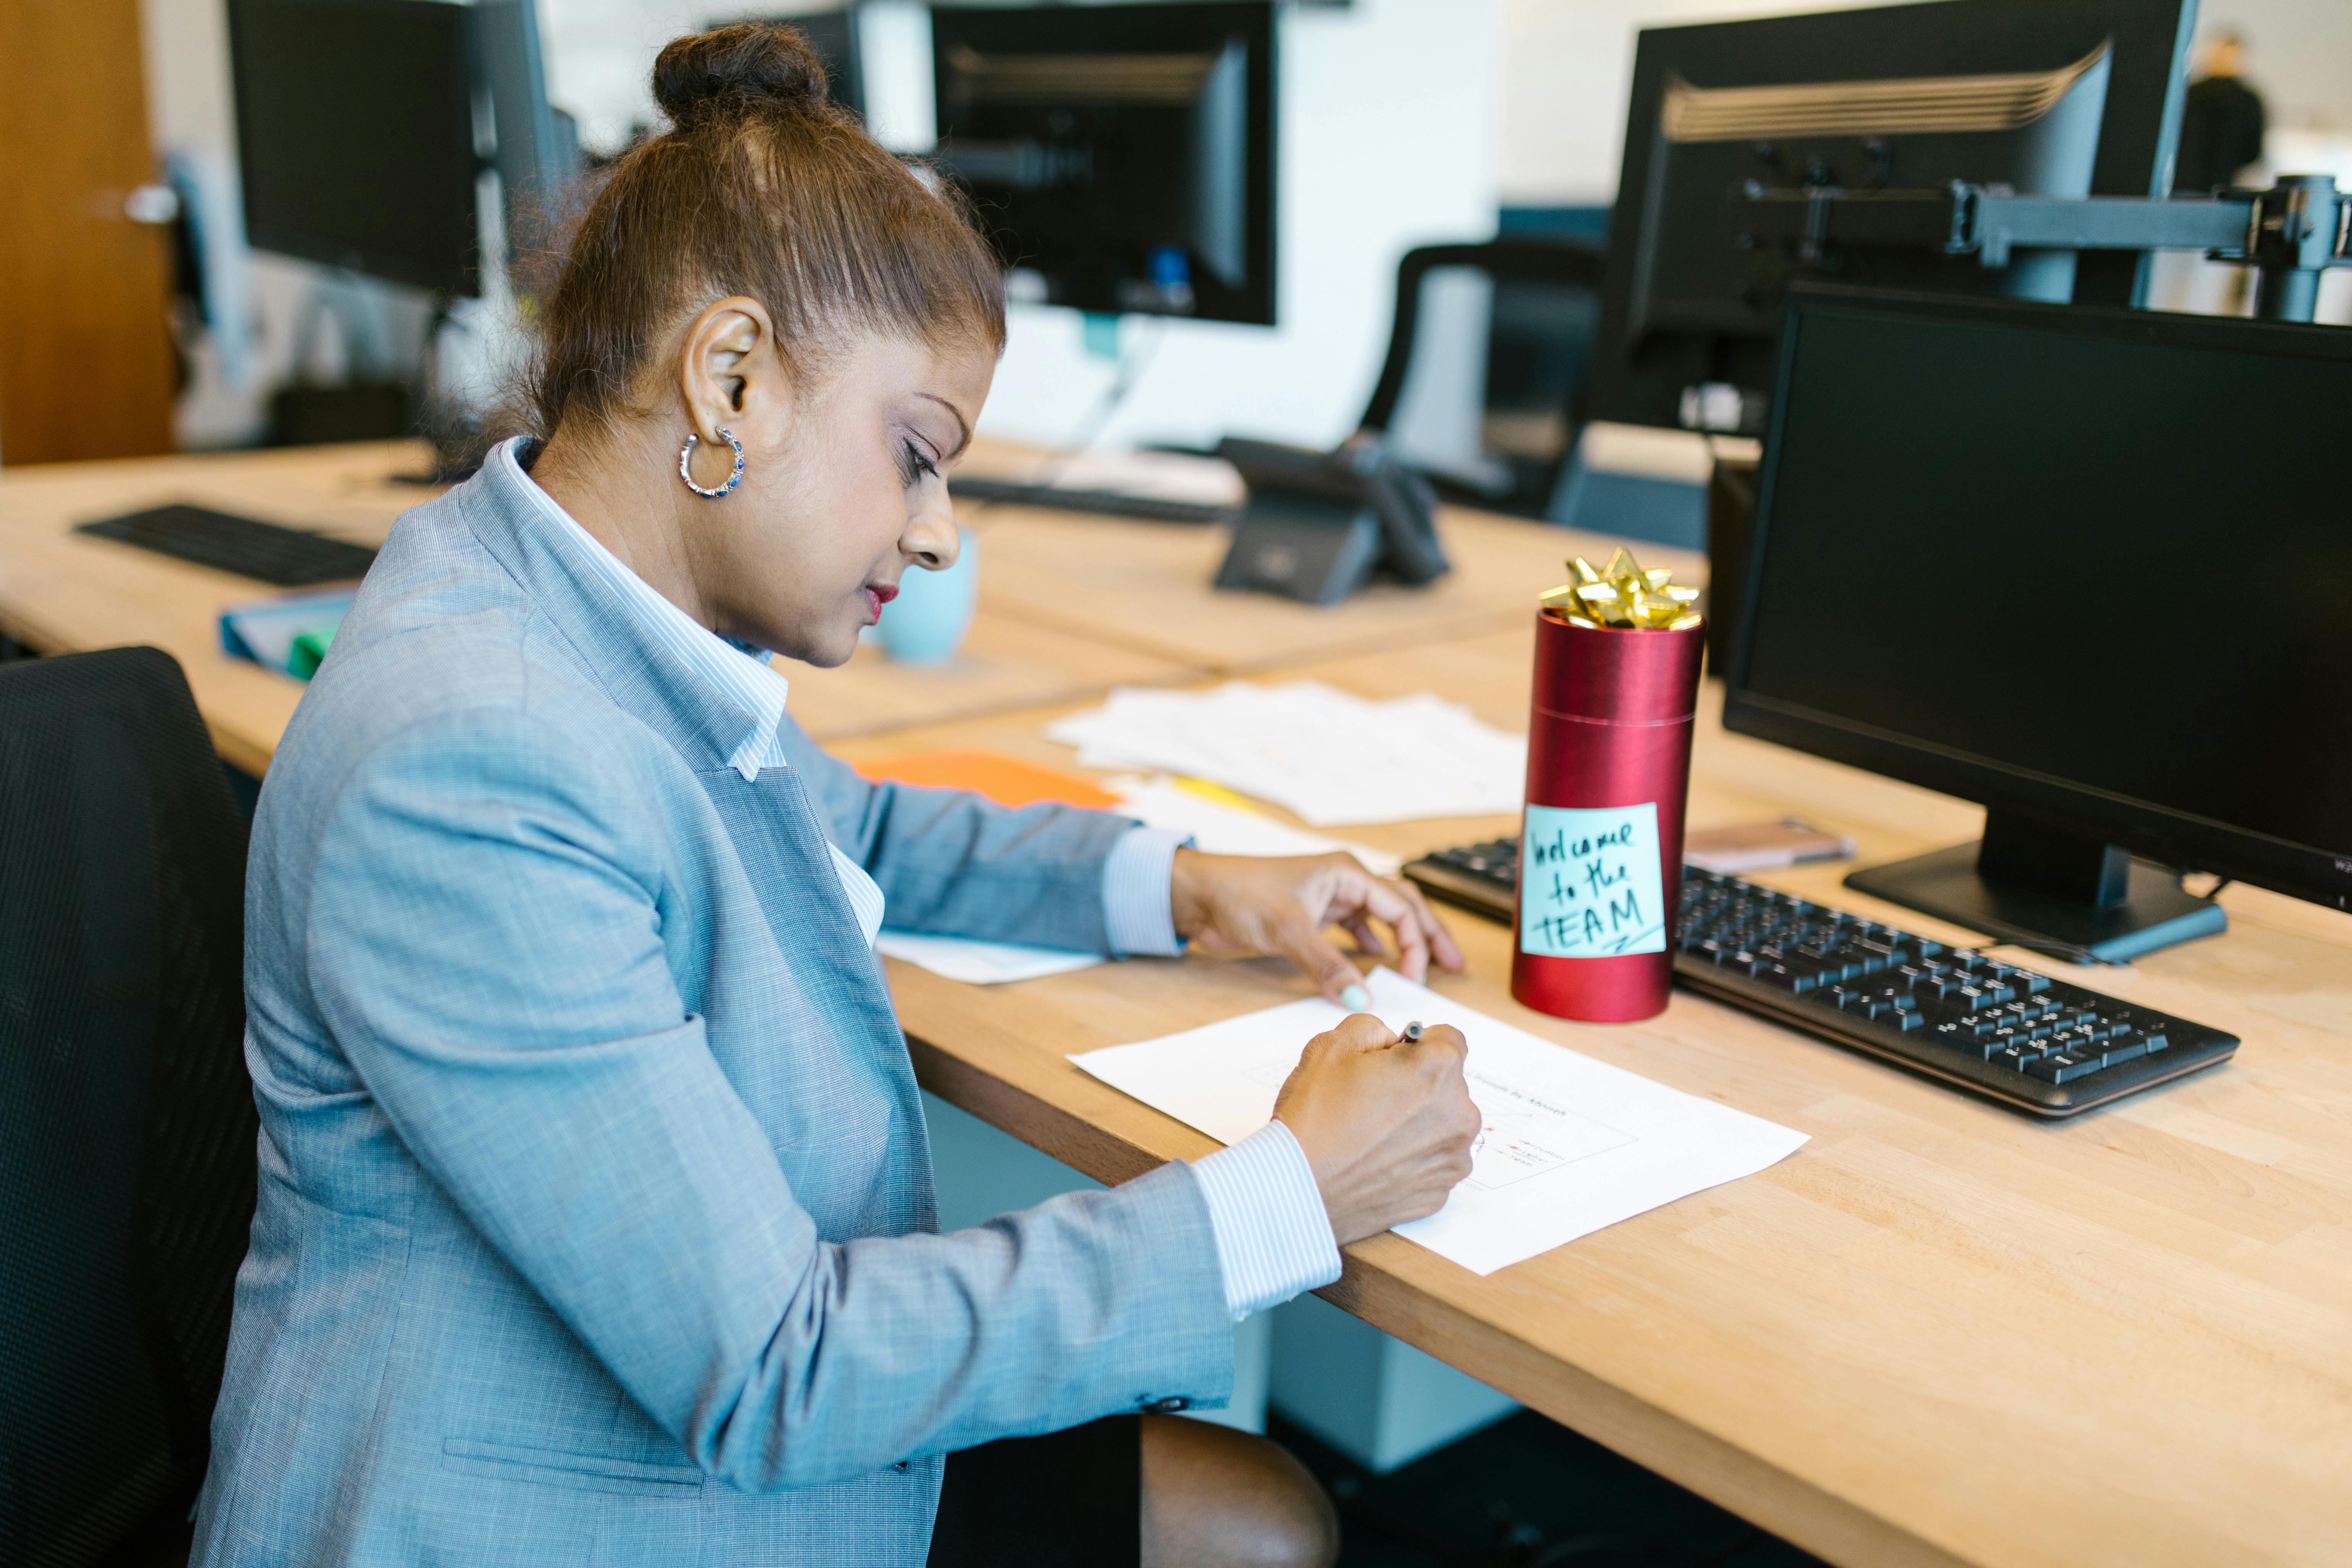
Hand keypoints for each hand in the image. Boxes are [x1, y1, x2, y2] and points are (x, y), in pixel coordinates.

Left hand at [1169, 850, 1464, 1005]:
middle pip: (1403, 906)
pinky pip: (1354, 929)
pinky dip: (1370, 945)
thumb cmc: (1238, 893)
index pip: (1400, 906)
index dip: (1416, 941)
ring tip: (1426, 966)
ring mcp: (1329, 899)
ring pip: (1381, 918)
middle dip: (1429, 934)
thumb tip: (1362, 996)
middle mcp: (1344, 882)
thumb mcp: (1287, 929)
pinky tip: (1377, 961)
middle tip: (1453, 964)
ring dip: (1404, 940)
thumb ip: (1327, 964)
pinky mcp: (1313, 917)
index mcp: (1347, 872)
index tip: (1415, 976)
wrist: (1198, 895)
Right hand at [1273, 1015, 1477, 1245]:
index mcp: (1438, 1068)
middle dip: (1417, 1085)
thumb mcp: (1331, 1045)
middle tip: (1371, 1100)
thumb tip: (1391, 1041)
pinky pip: (1432, 1163)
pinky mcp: (1439, 1192)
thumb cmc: (1313, 1118)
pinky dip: (1411, 1159)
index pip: (1447, 1039)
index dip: (1415, 1047)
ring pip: (1442, 1126)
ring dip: (1418, 1124)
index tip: (1390, 1063)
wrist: (1298, 1188)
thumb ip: (1372, 1028)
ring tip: (1372, 1135)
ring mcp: (1453, 1158)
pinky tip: (1376, 1161)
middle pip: (1447, 1085)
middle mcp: (1459, 1113)